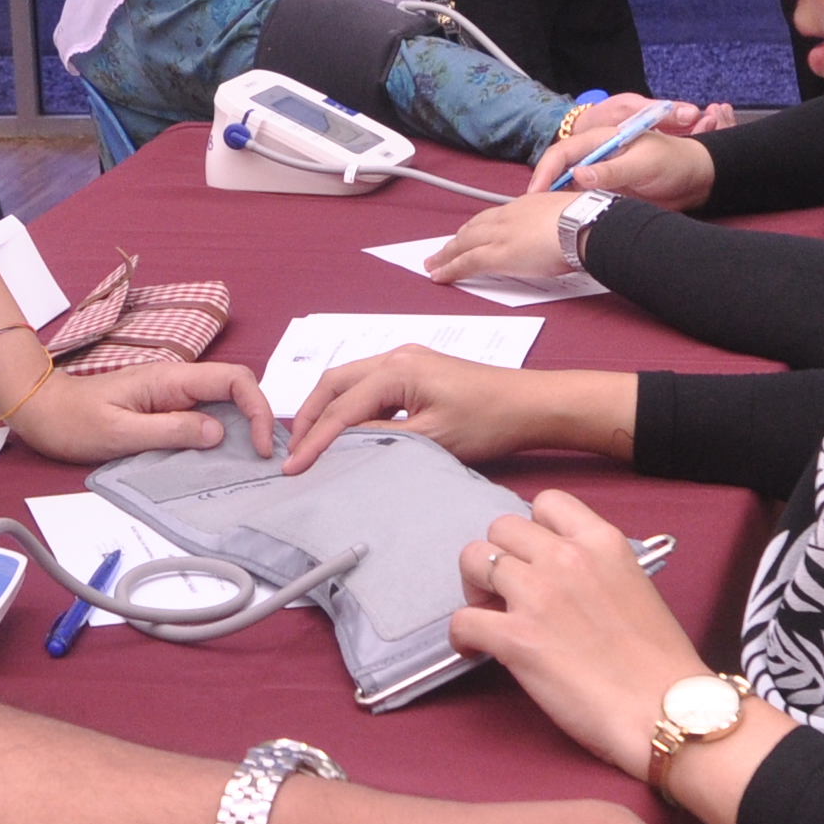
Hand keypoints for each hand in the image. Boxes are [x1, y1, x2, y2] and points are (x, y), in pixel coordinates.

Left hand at [11, 355, 279, 462]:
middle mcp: (176, 382)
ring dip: (242, 429)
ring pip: (223, 404)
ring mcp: (171, 395)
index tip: (261, 447)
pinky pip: (203, 417)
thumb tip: (218, 433)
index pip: (233, 379)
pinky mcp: (164, 409)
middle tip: (264, 459)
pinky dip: (221, 436)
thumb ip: (171, 431)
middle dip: (258, 419)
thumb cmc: (74, 421)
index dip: (258, 410)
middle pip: (235, 389)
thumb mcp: (121, 433)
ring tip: (250, 463)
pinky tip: (221, 459)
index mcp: (170, 379)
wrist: (43, 412)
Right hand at [285, 347, 630, 471]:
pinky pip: (367, 384)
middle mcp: (395, 355)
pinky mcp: (415, 370)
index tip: (293, 467)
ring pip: (347, 380)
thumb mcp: (432, 438)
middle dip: (308, 416)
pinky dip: (347, 404)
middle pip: (333, 383)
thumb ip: (381, 438)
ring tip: (309, 441)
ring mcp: (405, 358)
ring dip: (325, 408)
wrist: (530, 405)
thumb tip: (342, 444)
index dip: (314, 440)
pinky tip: (344, 428)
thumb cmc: (489, 421)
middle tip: (292, 451)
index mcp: (396, 369)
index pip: (341, 408)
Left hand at [424, 191, 574, 283]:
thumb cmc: (587, 220)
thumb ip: (558, 222)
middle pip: (474, 228)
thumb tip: (564, 231)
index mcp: (526, 205)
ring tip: (433, 264)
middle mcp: (508, 216)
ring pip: (464, 244)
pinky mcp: (497, 255)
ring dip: (447, 254)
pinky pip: (467, 263)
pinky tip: (439, 276)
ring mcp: (500, 235)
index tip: (470, 233)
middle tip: (443, 250)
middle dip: (457, 240)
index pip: (495, 217)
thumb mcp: (569, 213)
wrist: (584, 224)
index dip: (479, 226)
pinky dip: (450, 269)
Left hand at [449, 490, 749, 785]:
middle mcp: (566, 557)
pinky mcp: (515, 638)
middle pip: (500, 527)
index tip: (534, 557)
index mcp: (602, 542)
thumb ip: (599, 570)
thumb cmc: (662, 663)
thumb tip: (565, 580)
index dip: (532, 528)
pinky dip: (461, 636)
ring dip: (474, 588)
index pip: (547, 502)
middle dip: (499, 556)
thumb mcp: (637, 588)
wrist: (666, 711)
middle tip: (506, 593)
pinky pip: (461, 619)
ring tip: (490, 617)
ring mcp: (537, 595)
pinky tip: (473, 650)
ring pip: (472, 559)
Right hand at [529, 94, 717, 205]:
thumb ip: (613, 169)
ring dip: (552, 203)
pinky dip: (568, 212)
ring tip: (541, 223)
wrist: (697, 181)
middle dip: (542, 189)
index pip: (563, 152)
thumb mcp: (644, 164)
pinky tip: (562, 226)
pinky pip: (581, 202)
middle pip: (558, 170)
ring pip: (566, 188)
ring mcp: (600, 177)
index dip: (546, 171)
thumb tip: (577, 176)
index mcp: (603, 140)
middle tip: (530, 213)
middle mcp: (596, 157)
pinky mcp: (605, 195)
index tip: (537, 192)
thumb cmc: (674, 163)